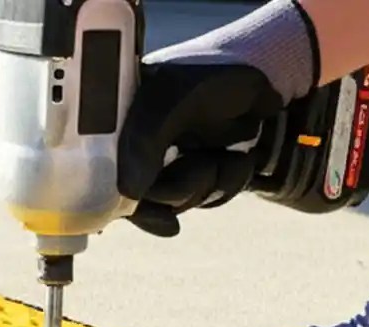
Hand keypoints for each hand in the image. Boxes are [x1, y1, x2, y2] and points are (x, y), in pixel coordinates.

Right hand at [118, 0, 318, 236]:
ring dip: (210, 186)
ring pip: (178, 202)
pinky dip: (226, 186)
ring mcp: (170, 160)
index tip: (154, 212)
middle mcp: (137, 145)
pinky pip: (205, 198)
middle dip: (182, 191)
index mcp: (118, 124)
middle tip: (205, 167)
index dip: (125, 203)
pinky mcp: (201, 170)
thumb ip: (145, 143)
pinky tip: (239, 160)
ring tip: (229, 157)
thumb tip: (128, 194)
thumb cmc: (211, 75)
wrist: (265, 72)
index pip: (103, 176)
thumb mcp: (171, 100)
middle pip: (144, 198)